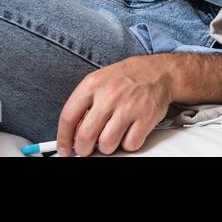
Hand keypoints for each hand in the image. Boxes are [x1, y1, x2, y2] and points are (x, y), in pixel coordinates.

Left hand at [56, 56, 171, 155]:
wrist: (158, 71)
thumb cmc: (125, 78)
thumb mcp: (99, 81)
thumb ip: (85, 104)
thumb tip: (73, 132)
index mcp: (92, 84)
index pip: (68, 117)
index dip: (63, 138)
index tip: (63, 149)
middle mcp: (109, 95)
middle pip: (86, 136)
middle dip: (83, 149)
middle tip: (86, 149)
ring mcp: (128, 107)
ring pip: (107, 144)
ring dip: (107, 147)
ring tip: (110, 137)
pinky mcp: (146, 117)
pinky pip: (130, 145)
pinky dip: (128, 144)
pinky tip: (128, 132)